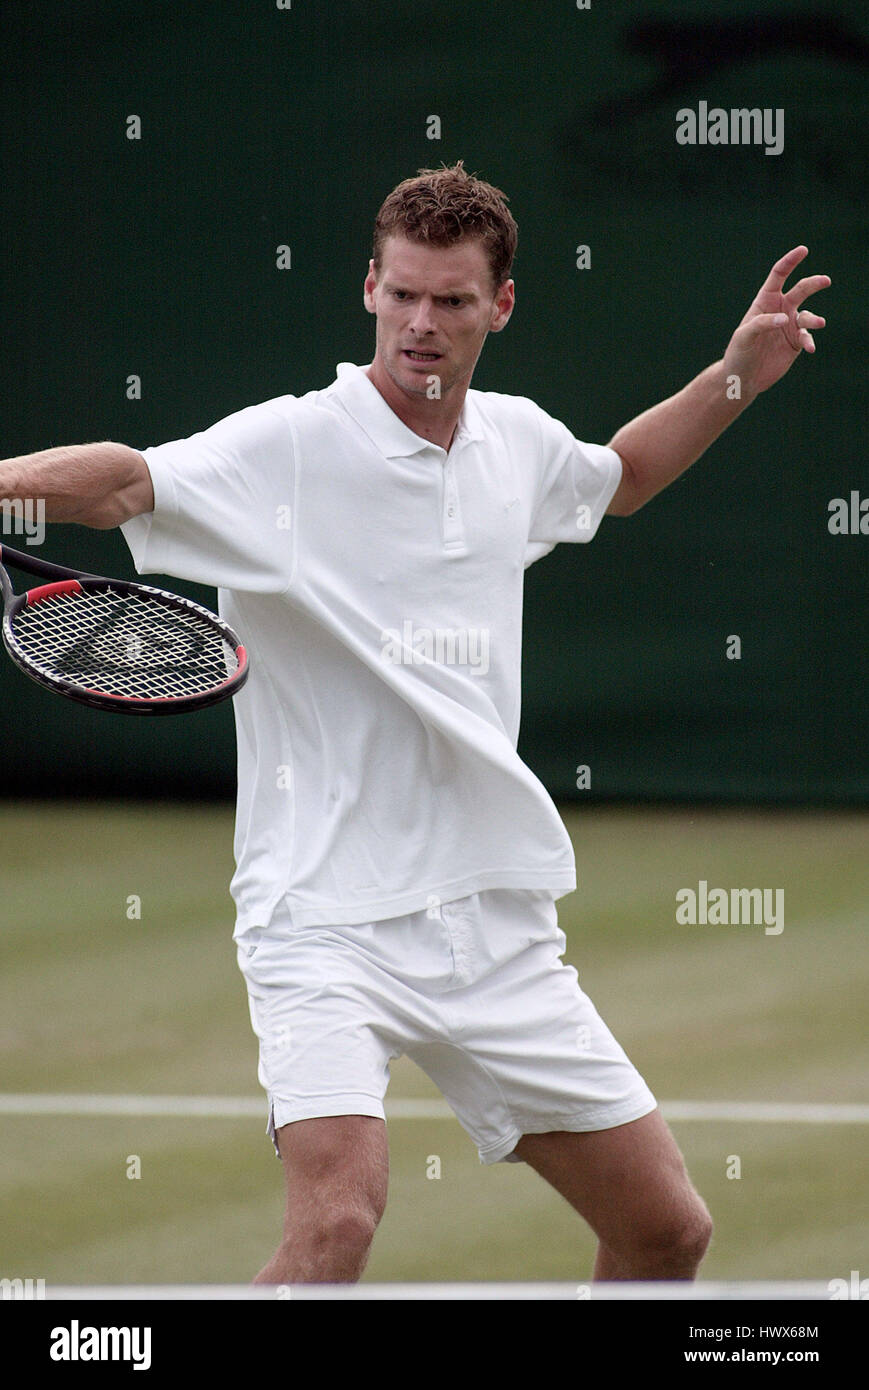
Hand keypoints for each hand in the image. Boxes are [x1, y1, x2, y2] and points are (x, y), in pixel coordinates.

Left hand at [722, 246, 829, 398]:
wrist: (743, 378)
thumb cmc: (739, 353)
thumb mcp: (744, 337)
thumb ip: (762, 323)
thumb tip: (786, 318)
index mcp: (765, 302)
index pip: (779, 276)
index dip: (790, 262)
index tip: (803, 250)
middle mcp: (780, 310)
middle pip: (800, 290)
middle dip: (813, 284)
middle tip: (825, 281)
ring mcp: (790, 326)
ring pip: (808, 316)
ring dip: (814, 319)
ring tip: (818, 323)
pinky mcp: (796, 343)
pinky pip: (807, 337)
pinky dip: (810, 341)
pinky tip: (809, 348)